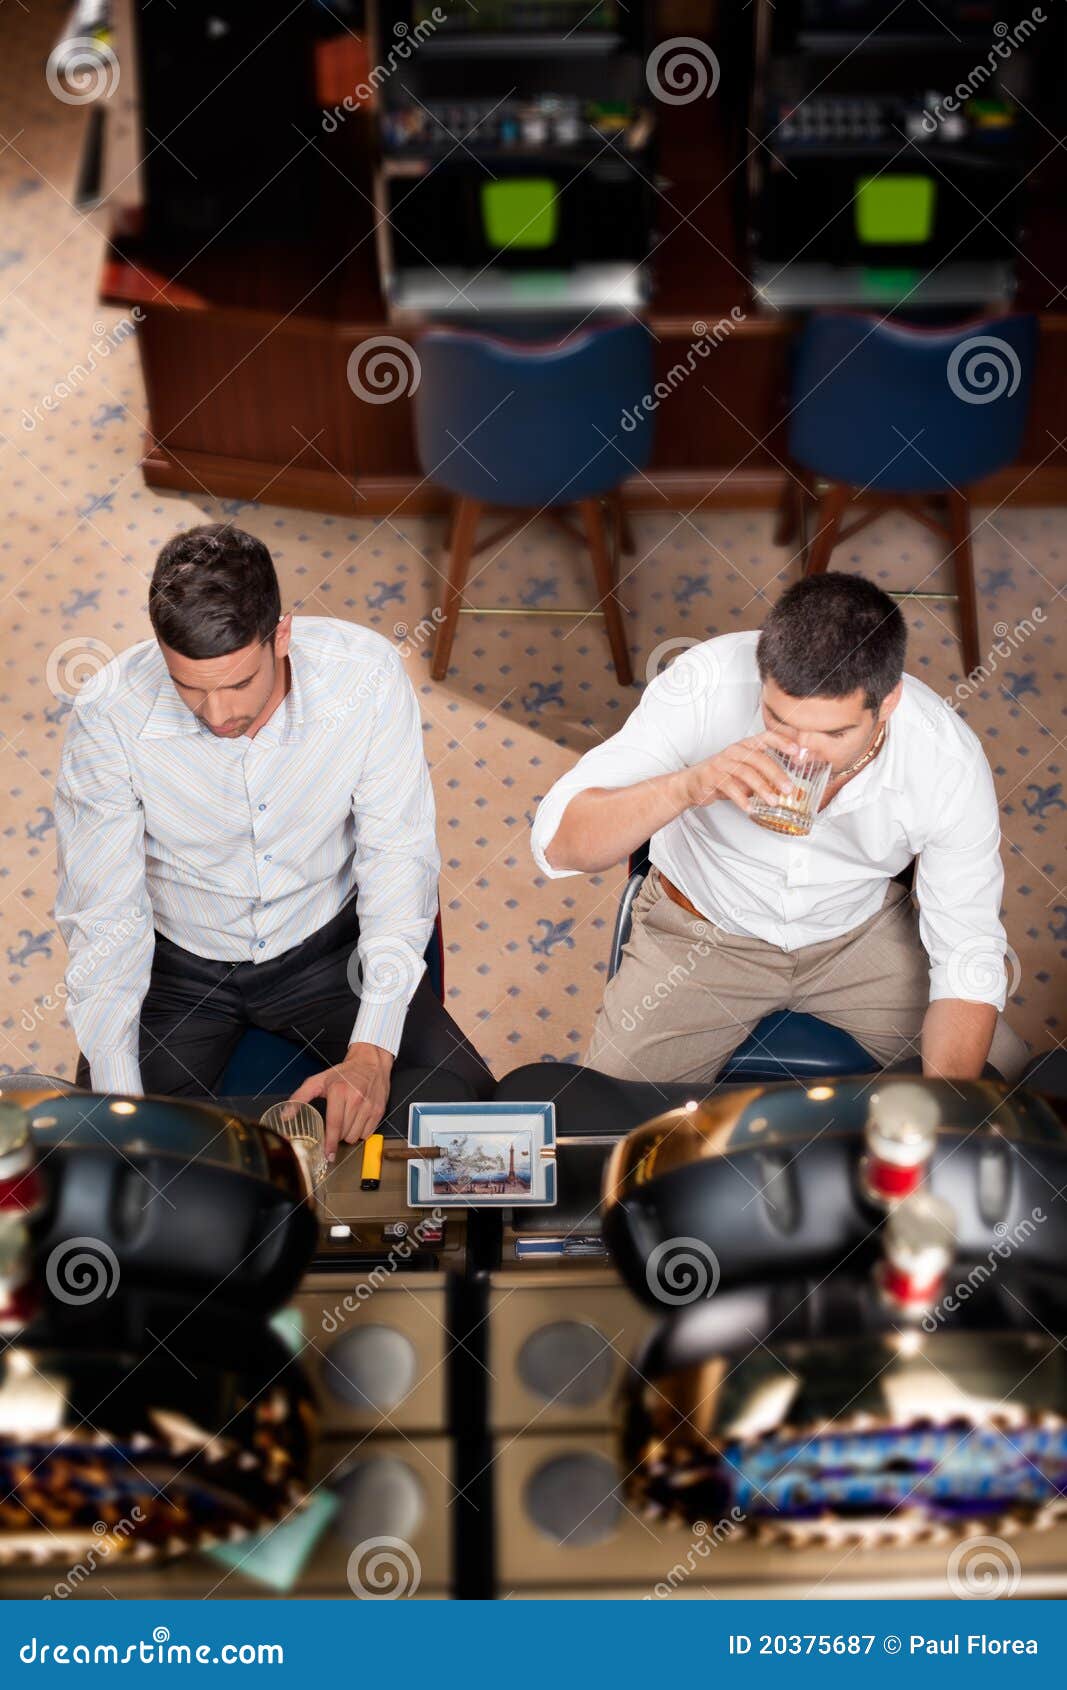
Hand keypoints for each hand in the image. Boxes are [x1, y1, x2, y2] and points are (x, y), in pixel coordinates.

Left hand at [287, 1042, 393, 1159]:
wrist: (370, 1062)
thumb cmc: (343, 1073)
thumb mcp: (318, 1081)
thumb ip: (299, 1098)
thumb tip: (285, 1116)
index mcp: (339, 1091)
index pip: (334, 1124)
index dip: (330, 1142)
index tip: (328, 1154)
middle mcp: (356, 1099)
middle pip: (344, 1133)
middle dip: (337, 1135)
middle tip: (336, 1123)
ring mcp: (369, 1106)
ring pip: (356, 1136)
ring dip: (349, 1134)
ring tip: (347, 1120)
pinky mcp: (379, 1111)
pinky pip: (368, 1134)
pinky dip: (361, 1131)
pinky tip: (357, 1119)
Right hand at [680, 730, 799, 813]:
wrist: (692, 783)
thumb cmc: (722, 775)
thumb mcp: (745, 771)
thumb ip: (763, 775)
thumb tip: (787, 786)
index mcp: (745, 746)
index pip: (766, 737)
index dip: (782, 742)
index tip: (797, 750)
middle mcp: (734, 751)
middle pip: (759, 759)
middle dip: (776, 774)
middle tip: (789, 788)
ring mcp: (722, 763)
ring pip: (746, 773)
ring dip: (762, 789)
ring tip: (773, 801)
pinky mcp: (713, 777)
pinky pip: (730, 788)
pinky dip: (742, 800)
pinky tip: (751, 808)